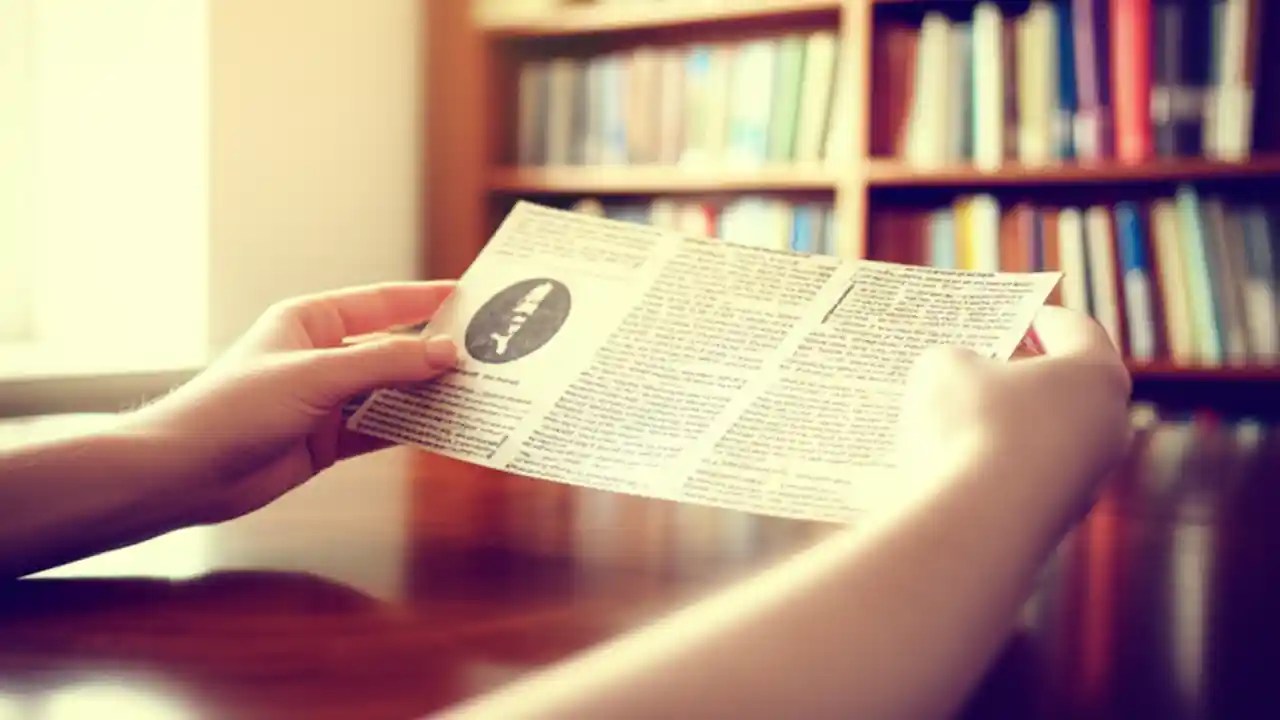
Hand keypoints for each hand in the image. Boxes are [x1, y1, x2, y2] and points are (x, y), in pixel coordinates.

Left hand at [126, 282, 457, 524]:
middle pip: (393, 350)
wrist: (185, 474)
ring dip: (429, 396)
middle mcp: (322, 356)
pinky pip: (380, 430)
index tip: (470, 295)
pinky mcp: (326, 441)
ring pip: (392, 393)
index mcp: (311, 321)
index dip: (425, 299)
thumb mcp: (317, 377)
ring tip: (479, 394)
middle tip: (489, 356)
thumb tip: (447, 353)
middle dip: (436, 355)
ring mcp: (326, 400)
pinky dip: (411, 430)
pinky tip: (446, 430)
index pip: (382, 303)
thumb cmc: (236, 408)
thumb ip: (386, 365)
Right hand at [896, 306, 1132, 519]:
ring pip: (1046, 437)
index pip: (1075, 328)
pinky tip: (949, 465)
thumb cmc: (968, 426)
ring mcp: (1086, 480)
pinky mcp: (1056, 521)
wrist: (972, 527)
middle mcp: (1107, 427)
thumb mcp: (944, 365)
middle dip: (1019, 374)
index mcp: (1096, 374)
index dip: (1037, 317)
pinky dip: (995, 469)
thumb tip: (962, 379)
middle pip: (1066, 386)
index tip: (1007, 320)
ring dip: (1005, 425)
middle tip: (974, 365)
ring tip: (948, 418)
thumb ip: (957, 358)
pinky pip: (1026, 480)